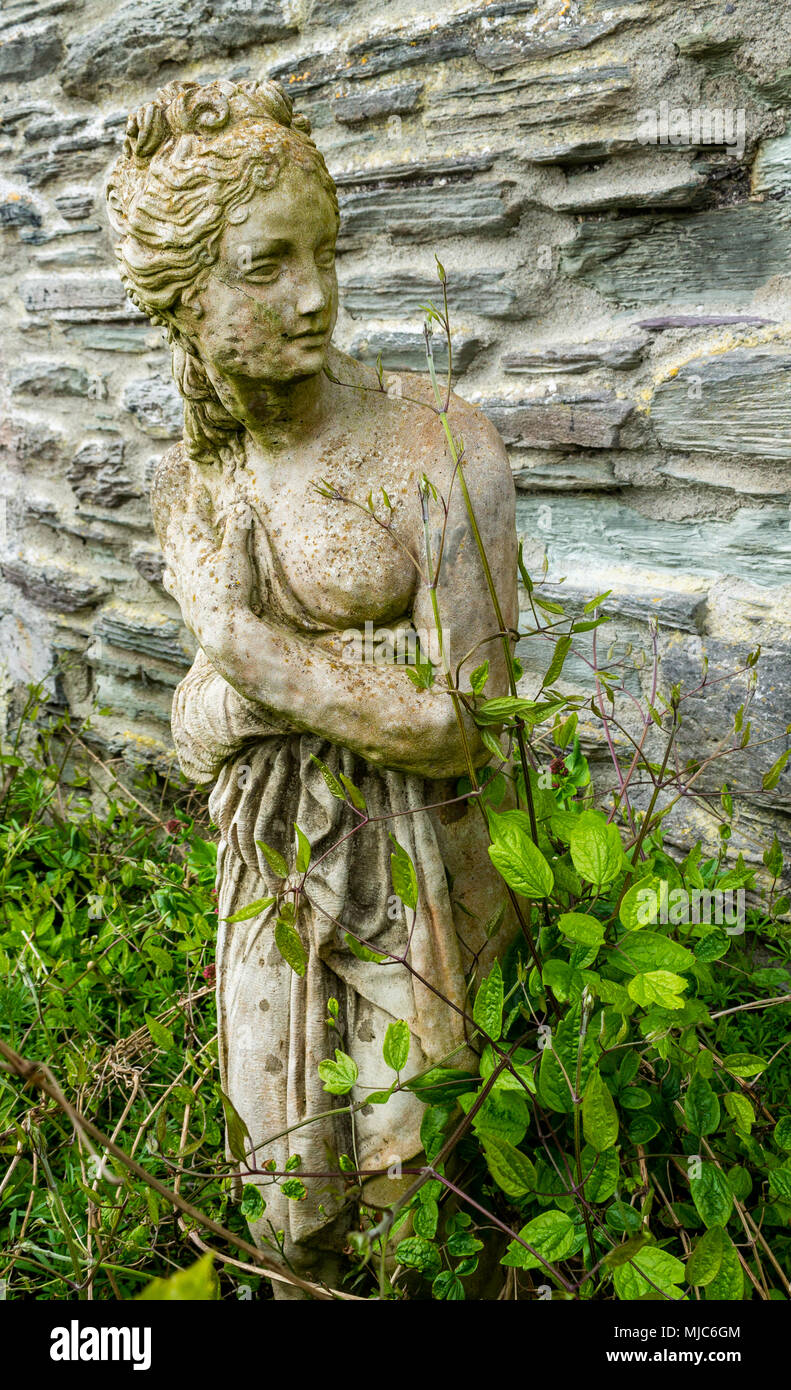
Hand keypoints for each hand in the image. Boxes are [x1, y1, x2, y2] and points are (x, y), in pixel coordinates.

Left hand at [163, 499, 254, 654]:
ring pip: (172, 555)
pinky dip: (168, 574)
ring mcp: (182, 581)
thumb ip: (238, 530)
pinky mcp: (184, 599)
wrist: (221, 629)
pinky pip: (171, 582)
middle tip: (175, 506)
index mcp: (198, 549)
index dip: (195, 502)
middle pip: (178, 535)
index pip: (194, 519)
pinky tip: (167, 573)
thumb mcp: (238, 557)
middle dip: (178, 518)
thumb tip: (241, 504)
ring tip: (168, 533)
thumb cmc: (230, 592)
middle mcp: (185, 563)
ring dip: (171, 541)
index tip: (196, 488)